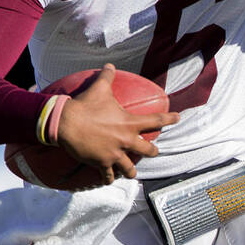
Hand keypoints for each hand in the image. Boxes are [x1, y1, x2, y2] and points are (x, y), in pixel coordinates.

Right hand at [55, 64, 179, 184]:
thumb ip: (107, 76)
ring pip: (130, 169)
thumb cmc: (85, 105)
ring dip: (131, 171)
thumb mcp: (99, 88)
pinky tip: (110, 179)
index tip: (178, 118)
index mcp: (129, 123)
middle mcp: (126, 140)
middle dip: (153, 151)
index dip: (170, 119)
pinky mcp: (102, 163)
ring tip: (132, 173)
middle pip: (148, 151)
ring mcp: (115, 154)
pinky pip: (109, 176)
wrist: (66, 123)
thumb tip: (110, 65)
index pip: (156, 120)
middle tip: (154, 151)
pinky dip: (109, 178)